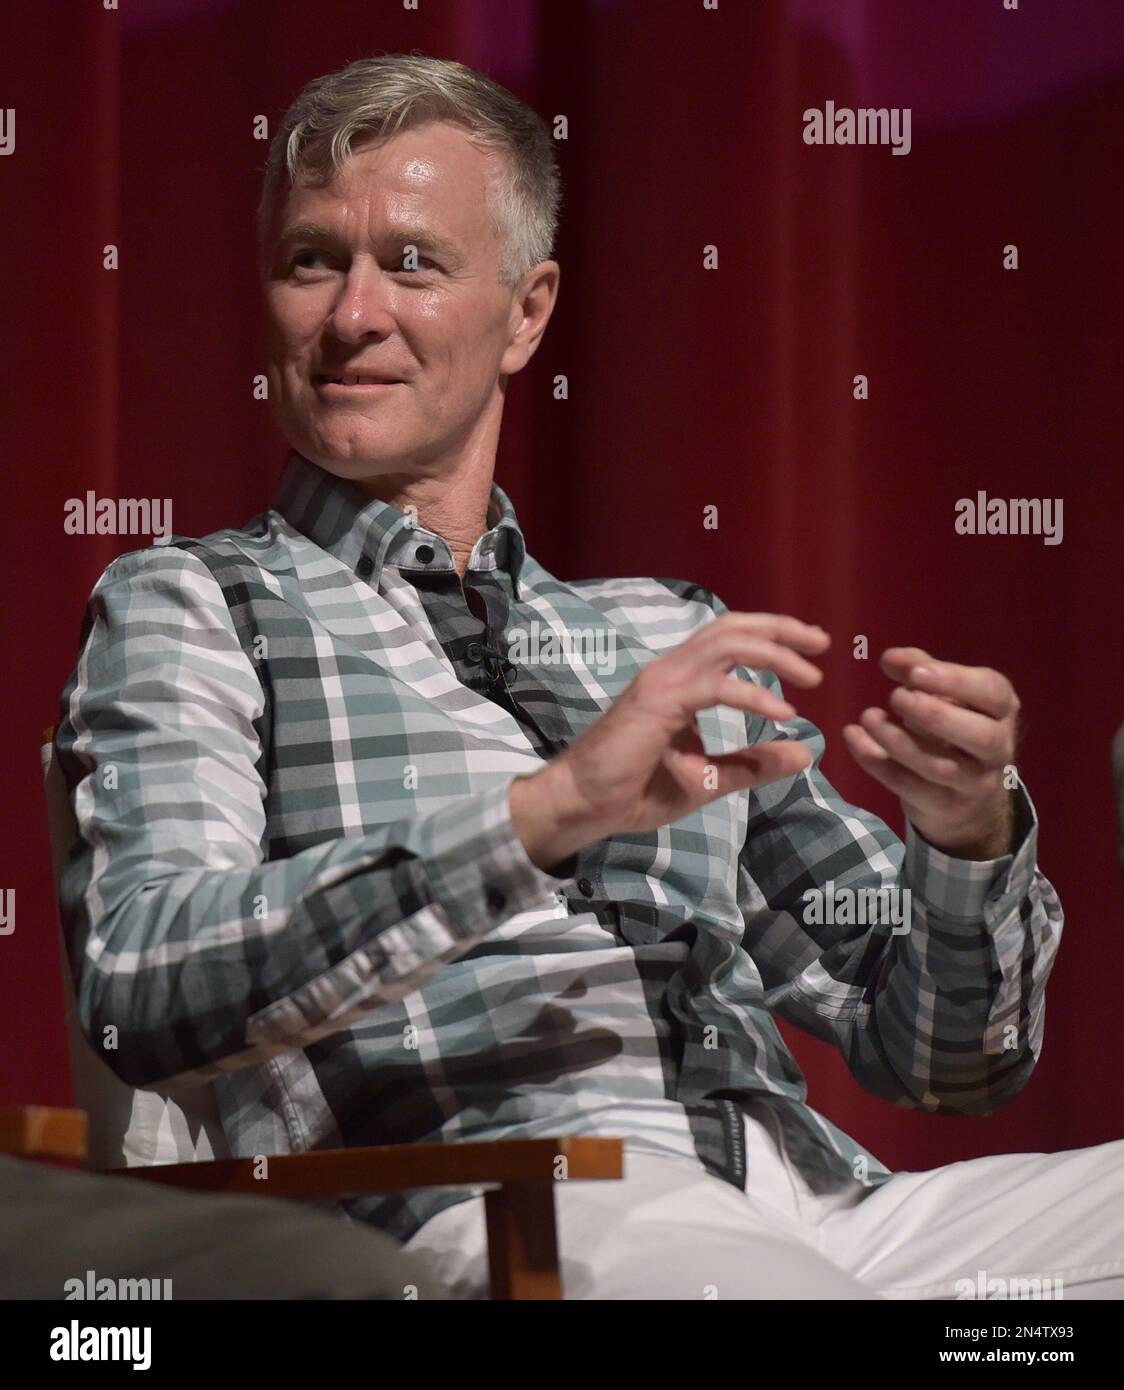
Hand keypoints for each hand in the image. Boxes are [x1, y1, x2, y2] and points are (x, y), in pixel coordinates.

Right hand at [510, 613, 829, 868]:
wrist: (585, 804)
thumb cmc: (635, 790)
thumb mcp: (709, 777)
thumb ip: (753, 763)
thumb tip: (805, 752)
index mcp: (681, 681)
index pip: (730, 640)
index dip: (773, 635)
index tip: (813, 650)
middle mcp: (672, 670)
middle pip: (732, 628)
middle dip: (781, 630)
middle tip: (822, 644)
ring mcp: (663, 681)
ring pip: (726, 645)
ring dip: (774, 654)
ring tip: (811, 676)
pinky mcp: (659, 702)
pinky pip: (715, 686)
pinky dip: (753, 694)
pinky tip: (782, 712)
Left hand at [842, 647, 1019, 859]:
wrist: (966, 799)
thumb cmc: (951, 731)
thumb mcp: (942, 695)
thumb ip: (919, 670)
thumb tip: (890, 658)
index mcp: (1001, 710)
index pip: (992, 693)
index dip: (955, 681)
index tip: (914, 673)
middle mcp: (997, 748)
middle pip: (980, 735)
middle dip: (936, 715)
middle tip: (897, 696)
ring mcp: (975, 783)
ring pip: (942, 767)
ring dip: (900, 742)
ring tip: (868, 717)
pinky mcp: (946, 808)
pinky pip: (911, 787)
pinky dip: (879, 764)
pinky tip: (854, 738)